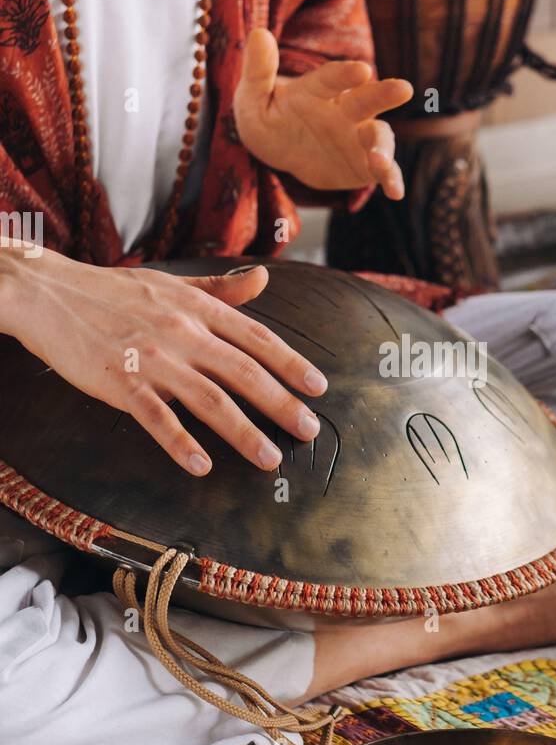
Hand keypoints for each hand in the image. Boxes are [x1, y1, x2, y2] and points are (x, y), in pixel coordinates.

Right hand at [0, 250, 325, 476]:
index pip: (256, 337)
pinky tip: (201, 465)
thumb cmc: (112, 291)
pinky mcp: (120, 382)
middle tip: (309, 430)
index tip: (318, 386)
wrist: (49, 292)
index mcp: (197, 308)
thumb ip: (220, 289)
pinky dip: (180, 442)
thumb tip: (264, 279)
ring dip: (243, 432)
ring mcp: (152, 358)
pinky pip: (156, 417)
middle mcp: (182, 332)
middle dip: (282, 403)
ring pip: (209, 400)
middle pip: (243, 372)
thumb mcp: (172, 282)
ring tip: (268, 457)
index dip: (290, 362)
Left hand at [233, 28, 412, 200]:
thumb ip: (257, 70)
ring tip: (379, 161)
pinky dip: (392, 179)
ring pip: (378, 136)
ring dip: (383, 146)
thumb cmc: (267, 117)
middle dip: (384, 94)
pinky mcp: (365, 164)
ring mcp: (357, 136)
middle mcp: (344, 109)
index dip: (345, 75)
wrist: (280, 151)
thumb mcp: (252, 98)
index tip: (362, 70)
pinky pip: (382, 171)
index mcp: (317, 90)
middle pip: (366, 99)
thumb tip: (258, 33)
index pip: (331, 79)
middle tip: (403, 88)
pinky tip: (396, 193)